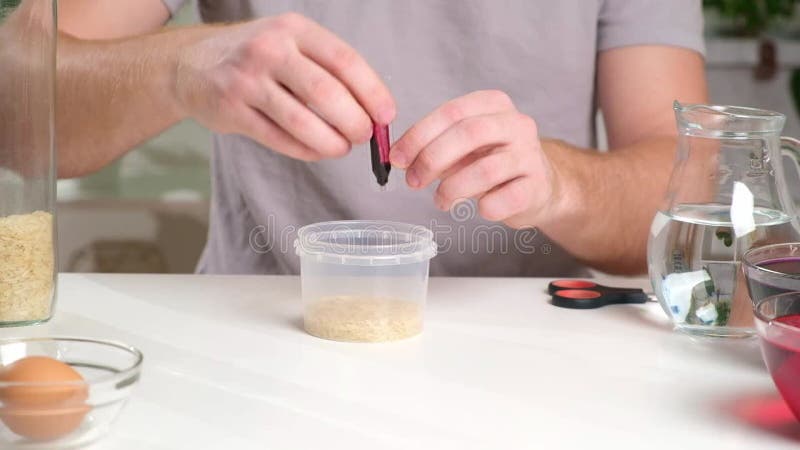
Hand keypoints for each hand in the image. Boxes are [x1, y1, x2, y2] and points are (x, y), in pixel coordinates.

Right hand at [174, 13, 394, 160]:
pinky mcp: (231, 110)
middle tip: (364, 136)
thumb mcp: (290, 44)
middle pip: (326, 92)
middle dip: (354, 121)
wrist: (192, 64)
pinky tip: (318, 152)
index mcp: (294, 30)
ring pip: (301, 121)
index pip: (345, 61)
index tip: (386, 115)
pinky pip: (278, 139)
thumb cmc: (256, 57)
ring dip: (331, 142)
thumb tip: (372, 110)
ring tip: (343, 148)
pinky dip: (306, 150)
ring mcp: (247, 80)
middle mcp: (269, 50)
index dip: (372, 92)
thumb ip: (327, 69)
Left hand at [391, 90, 556, 228]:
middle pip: (469, 133)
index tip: (397, 158)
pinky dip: (484, 207)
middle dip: (432, 159)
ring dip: (452, 188)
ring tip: (441, 200)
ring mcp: (530, 155)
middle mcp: (517, 124)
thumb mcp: (464, 147)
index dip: (419, 135)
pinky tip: (479, 208)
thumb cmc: (494, 162)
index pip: (452, 112)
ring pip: (485, 170)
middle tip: (413, 181)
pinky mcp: (537, 187)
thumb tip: (401, 158)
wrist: (539, 186)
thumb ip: (434, 147)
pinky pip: (504, 199)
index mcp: (494, 105)